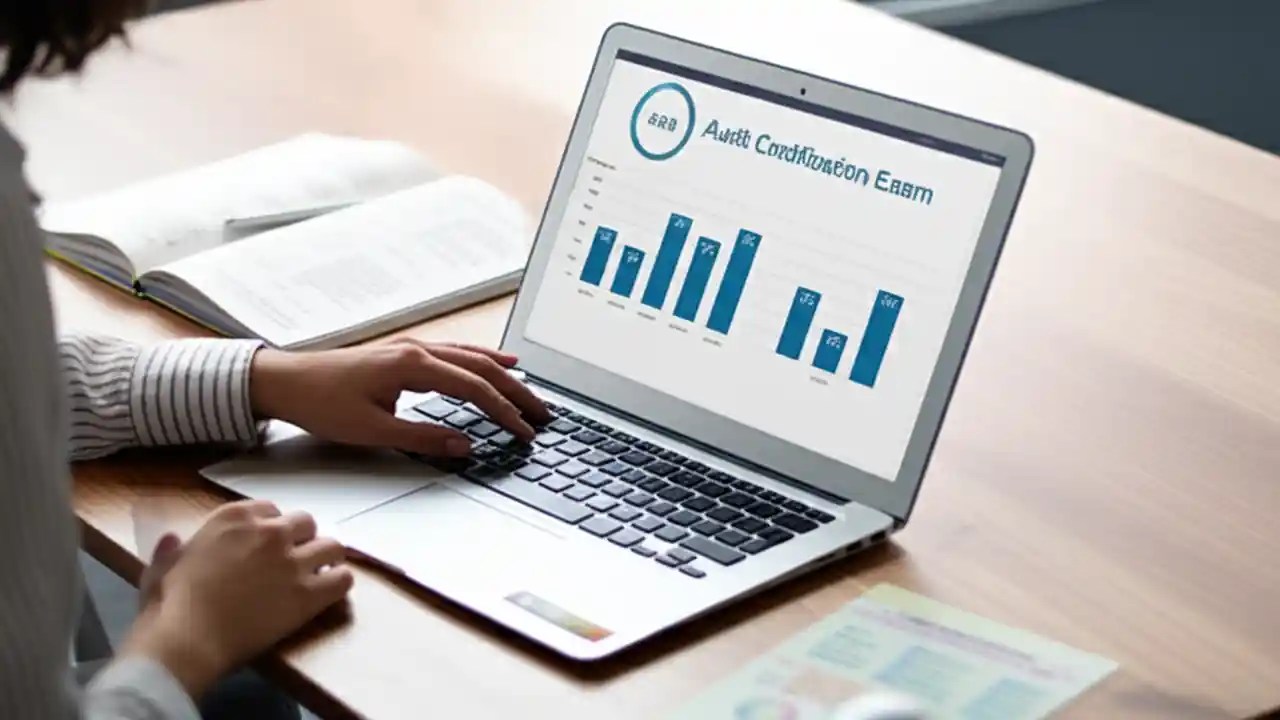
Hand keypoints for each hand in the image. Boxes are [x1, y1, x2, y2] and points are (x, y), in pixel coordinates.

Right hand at [119, 500, 351, 697]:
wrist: (185, 641)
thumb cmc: (167, 606)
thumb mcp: (160, 568)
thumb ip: (170, 550)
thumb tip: (172, 539)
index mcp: (233, 518)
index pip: (270, 509)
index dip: (271, 529)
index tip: (266, 546)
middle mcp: (269, 532)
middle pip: (305, 523)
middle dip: (301, 540)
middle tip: (293, 563)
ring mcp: (292, 561)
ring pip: (332, 546)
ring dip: (326, 559)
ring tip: (318, 576)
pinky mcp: (308, 594)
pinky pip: (343, 578)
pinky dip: (339, 583)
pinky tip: (328, 593)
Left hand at [249, 339, 550, 456]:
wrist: (283, 380)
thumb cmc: (321, 404)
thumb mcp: (372, 431)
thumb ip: (422, 438)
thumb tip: (464, 445)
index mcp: (412, 367)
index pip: (473, 388)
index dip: (504, 412)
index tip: (524, 431)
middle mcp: (417, 350)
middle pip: (481, 368)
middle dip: (515, 391)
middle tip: (542, 412)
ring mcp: (411, 348)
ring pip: (470, 356)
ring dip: (503, 373)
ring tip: (529, 386)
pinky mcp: (403, 353)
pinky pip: (455, 351)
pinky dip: (480, 359)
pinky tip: (492, 362)